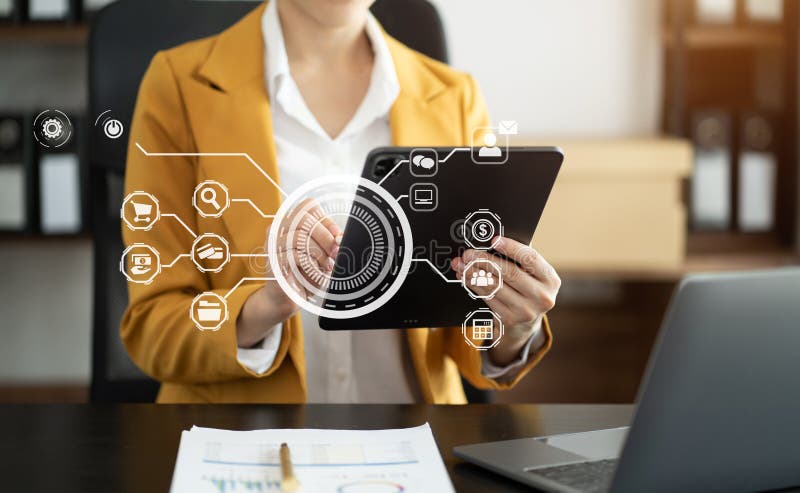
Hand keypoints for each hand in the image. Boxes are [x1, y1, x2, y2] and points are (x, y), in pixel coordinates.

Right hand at [236, 199, 341, 347]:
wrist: (287, 298)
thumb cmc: (305, 274)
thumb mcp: (321, 254)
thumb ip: (329, 242)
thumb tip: (341, 236)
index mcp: (290, 223)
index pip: (307, 206)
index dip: (325, 219)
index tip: (338, 236)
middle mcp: (278, 229)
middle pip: (303, 218)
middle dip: (325, 236)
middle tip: (336, 251)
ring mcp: (273, 245)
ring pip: (299, 236)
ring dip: (319, 252)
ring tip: (327, 265)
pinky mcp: (273, 262)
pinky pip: (295, 256)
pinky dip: (311, 264)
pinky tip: (316, 272)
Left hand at [451, 236, 560, 365]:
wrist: (525, 323)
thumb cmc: (526, 289)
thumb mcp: (532, 275)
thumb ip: (520, 258)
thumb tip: (494, 240)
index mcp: (550, 279)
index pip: (530, 258)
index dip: (511, 248)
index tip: (494, 240)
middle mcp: (542, 296)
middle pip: (509, 272)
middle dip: (485, 260)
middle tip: (469, 253)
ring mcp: (526, 310)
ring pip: (495, 286)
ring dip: (474, 273)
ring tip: (462, 264)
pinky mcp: (509, 319)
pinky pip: (487, 297)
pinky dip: (473, 285)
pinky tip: (465, 277)